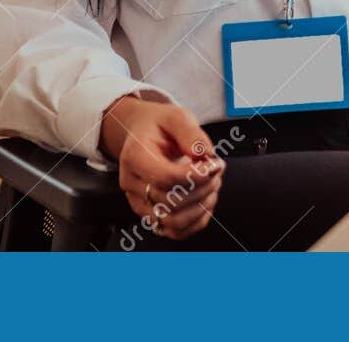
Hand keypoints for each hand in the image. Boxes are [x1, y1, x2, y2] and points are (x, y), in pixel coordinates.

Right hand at [101, 96, 223, 239]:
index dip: (196, 176)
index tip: (214, 164)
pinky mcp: (150, 215)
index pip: (166, 178)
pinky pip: (175, 232)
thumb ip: (190, 133)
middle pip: (172, 201)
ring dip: (201, 206)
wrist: (143, 134)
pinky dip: (196, 221)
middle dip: (203, 187)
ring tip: (213, 184)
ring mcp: (139, 203)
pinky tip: (206, 200)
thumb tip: (204, 154)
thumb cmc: (158, 127)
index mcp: (134, 157)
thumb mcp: (175, 116)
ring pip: (173, 222)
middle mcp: (132, 183)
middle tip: (216, 170)